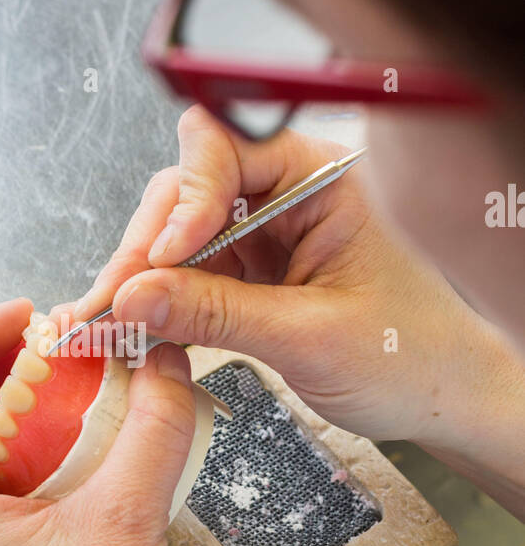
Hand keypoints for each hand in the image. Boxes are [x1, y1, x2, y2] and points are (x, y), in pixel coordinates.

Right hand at [69, 105, 506, 446]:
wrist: (441, 395)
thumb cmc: (408, 354)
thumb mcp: (308, 337)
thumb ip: (218, 314)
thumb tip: (133, 297)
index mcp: (320, 178)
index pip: (225, 149)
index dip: (184, 202)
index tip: (160, 261)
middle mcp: (286, 192)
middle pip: (186, 191)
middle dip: (144, 249)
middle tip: (110, 307)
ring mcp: (265, 231)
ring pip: (176, 234)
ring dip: (138, 279)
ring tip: (104, 326)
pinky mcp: (251, 269)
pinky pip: (188, 273)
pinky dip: (156, 302)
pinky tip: (128, 329)